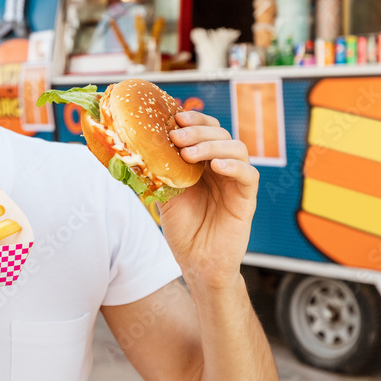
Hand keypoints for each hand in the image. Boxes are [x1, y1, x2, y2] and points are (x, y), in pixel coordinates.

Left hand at [160, 110, 259, 289]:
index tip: (174, 117)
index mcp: (204, 162)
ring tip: (189, 154)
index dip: (194, 119)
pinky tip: (216, 167)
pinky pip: (249, 175)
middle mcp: (222, 167)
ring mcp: (236, 182)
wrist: (197, 263)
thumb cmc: (183, 230)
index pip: (205, 130)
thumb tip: (131, 149)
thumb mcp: (164, 195)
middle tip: (176, 136)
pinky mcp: (246, 199)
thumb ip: (158, 172)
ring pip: (237, 148)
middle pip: (221, 134)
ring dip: (212, 145)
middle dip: (198, 131)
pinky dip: (234, 166)